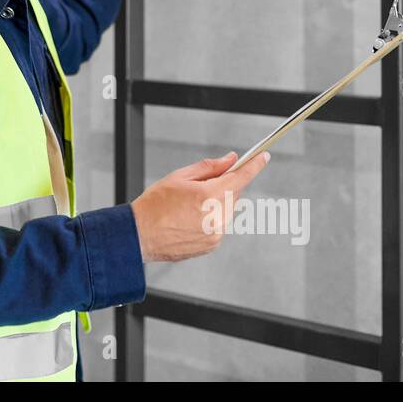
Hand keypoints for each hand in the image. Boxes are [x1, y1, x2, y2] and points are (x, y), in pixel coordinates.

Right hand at [129, 149, 269, 263]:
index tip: (263, 157)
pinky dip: (211, 218)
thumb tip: (230, 160)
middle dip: (225, 185)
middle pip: (234, 193)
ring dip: (217, 203)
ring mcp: (216, 233)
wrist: (139, 236)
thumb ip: (209, 167)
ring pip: (227, 209)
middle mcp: (217, 217)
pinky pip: (219, 224)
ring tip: (189, 206)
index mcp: (209, 196)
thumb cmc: (154, 206)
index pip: (241, 177)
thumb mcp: (179, 177)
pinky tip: (189, 218)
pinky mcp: (212, 245)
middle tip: (201, 184)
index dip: (254, 165)